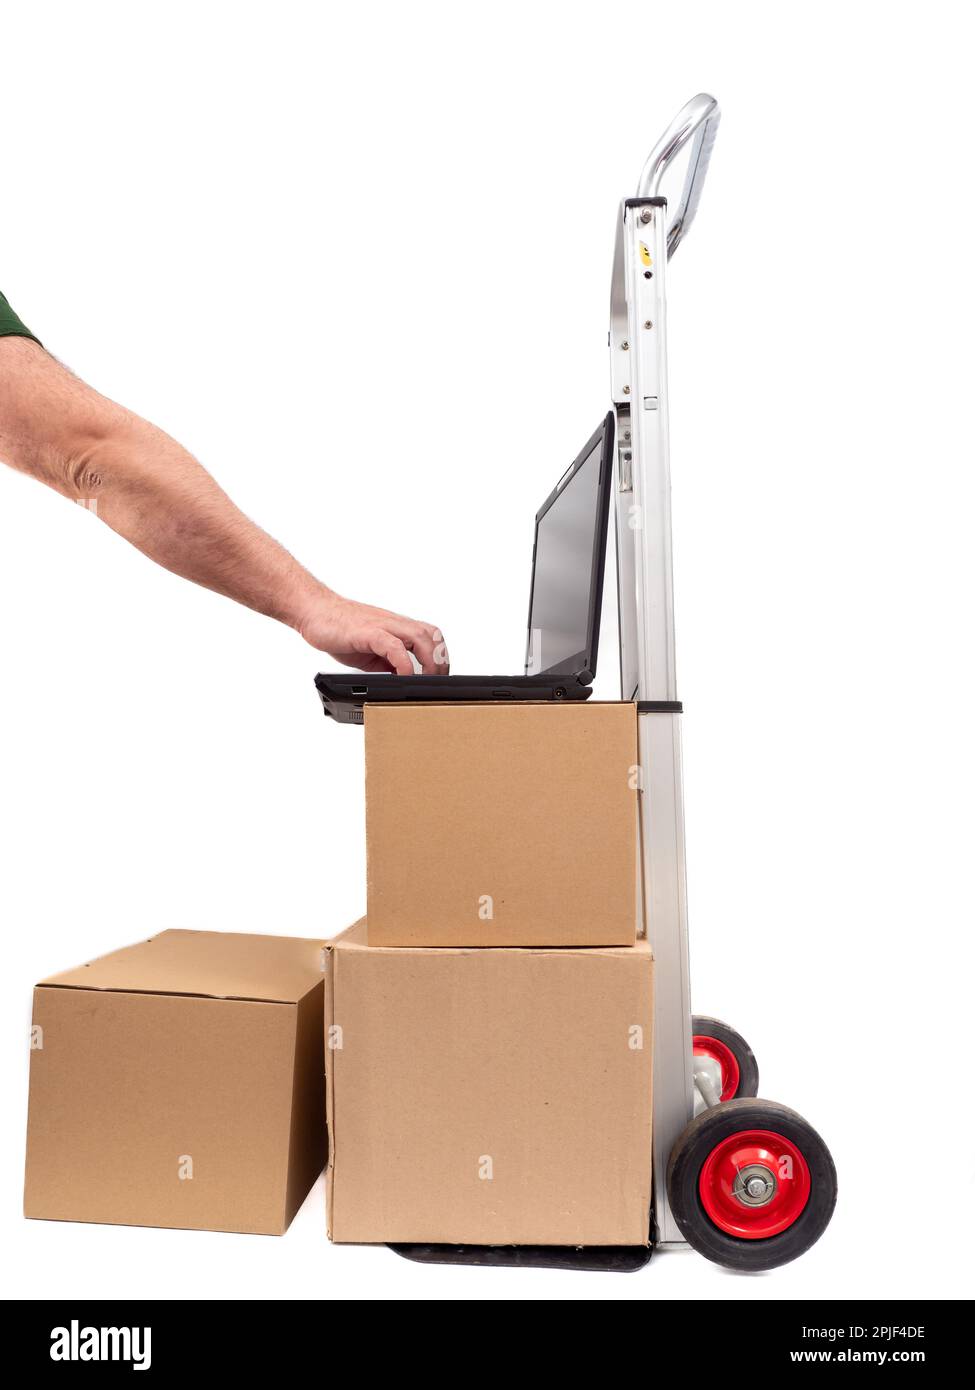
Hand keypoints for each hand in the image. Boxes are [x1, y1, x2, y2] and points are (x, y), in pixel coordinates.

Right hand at [298, 591, 448, 674]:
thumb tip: (399, 679)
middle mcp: (394, 624)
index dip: (439, 656)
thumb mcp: (369, 650)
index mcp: (396, 628)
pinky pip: (393, 645)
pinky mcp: (367, 632)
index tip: (440, 678)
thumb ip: (386, 662)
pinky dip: (403, 662)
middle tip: (438, 682)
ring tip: (426, 681)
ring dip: (428, 661)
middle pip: (431, 635)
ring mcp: (382, 626)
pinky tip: (403, 676)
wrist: (314, 610)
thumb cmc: (338, 627)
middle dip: (440, 660)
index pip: (430, 637)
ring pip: (420, 636)